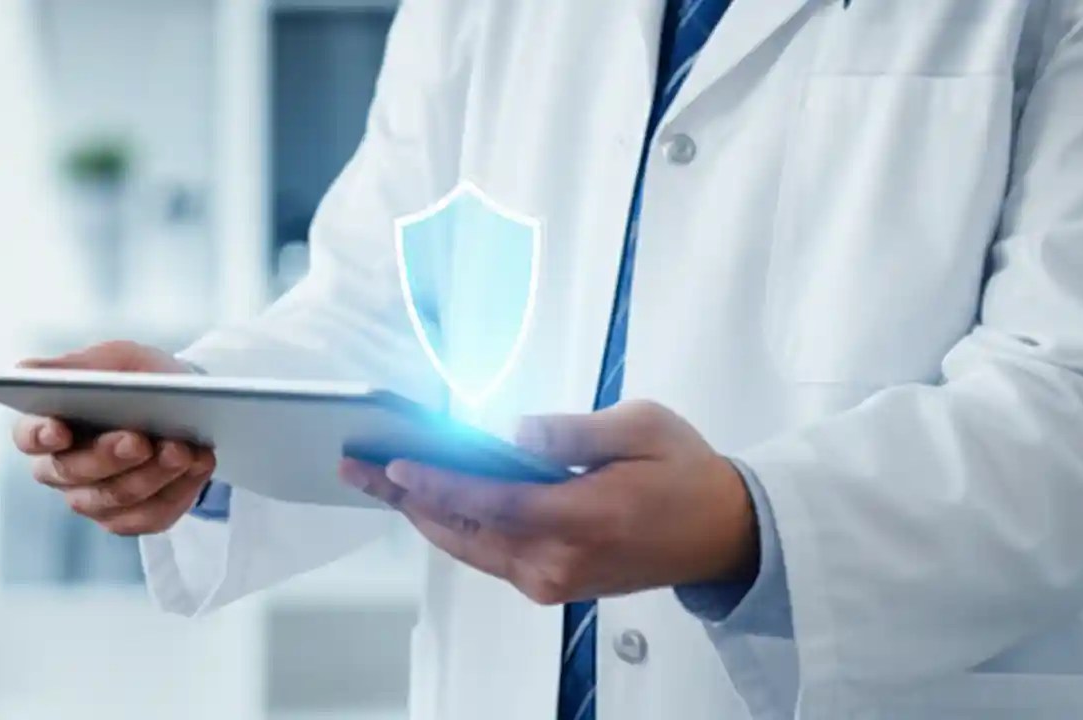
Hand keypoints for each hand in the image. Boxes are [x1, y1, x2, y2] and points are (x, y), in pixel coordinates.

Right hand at [11, 341, 216, 535]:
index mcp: (49, 427)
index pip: (29, 437)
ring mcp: (96, 500)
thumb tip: (23, 372)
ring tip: (181, 451)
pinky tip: (198, 463)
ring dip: (151, 475)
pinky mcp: (133, 518)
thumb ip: (76, 368)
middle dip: (109, 456)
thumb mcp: (116, 361)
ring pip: (115, 499)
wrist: (190, 404)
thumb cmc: (141, 378)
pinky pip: (151, 516)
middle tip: (139, 440)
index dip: (40, 435)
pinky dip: (179, 490)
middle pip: (74, 473)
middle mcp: (64, 471)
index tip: (60, 428)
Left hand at [339, 400, 756, 604]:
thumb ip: (572, 432)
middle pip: (464, 532)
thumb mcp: (641, 427)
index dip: (438, 484)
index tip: (394, 465)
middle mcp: (558, 560)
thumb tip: (514, 432)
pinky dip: (455, 527)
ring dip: (423, 514)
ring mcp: (553, 579)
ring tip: (380, 482)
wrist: (723, 535)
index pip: (491, 502)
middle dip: (407, 499)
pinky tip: (431, 501)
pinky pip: (490, 555)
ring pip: (470, 548)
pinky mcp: (553, 584)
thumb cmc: (687, 475)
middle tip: (359, 468)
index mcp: (583, 519)